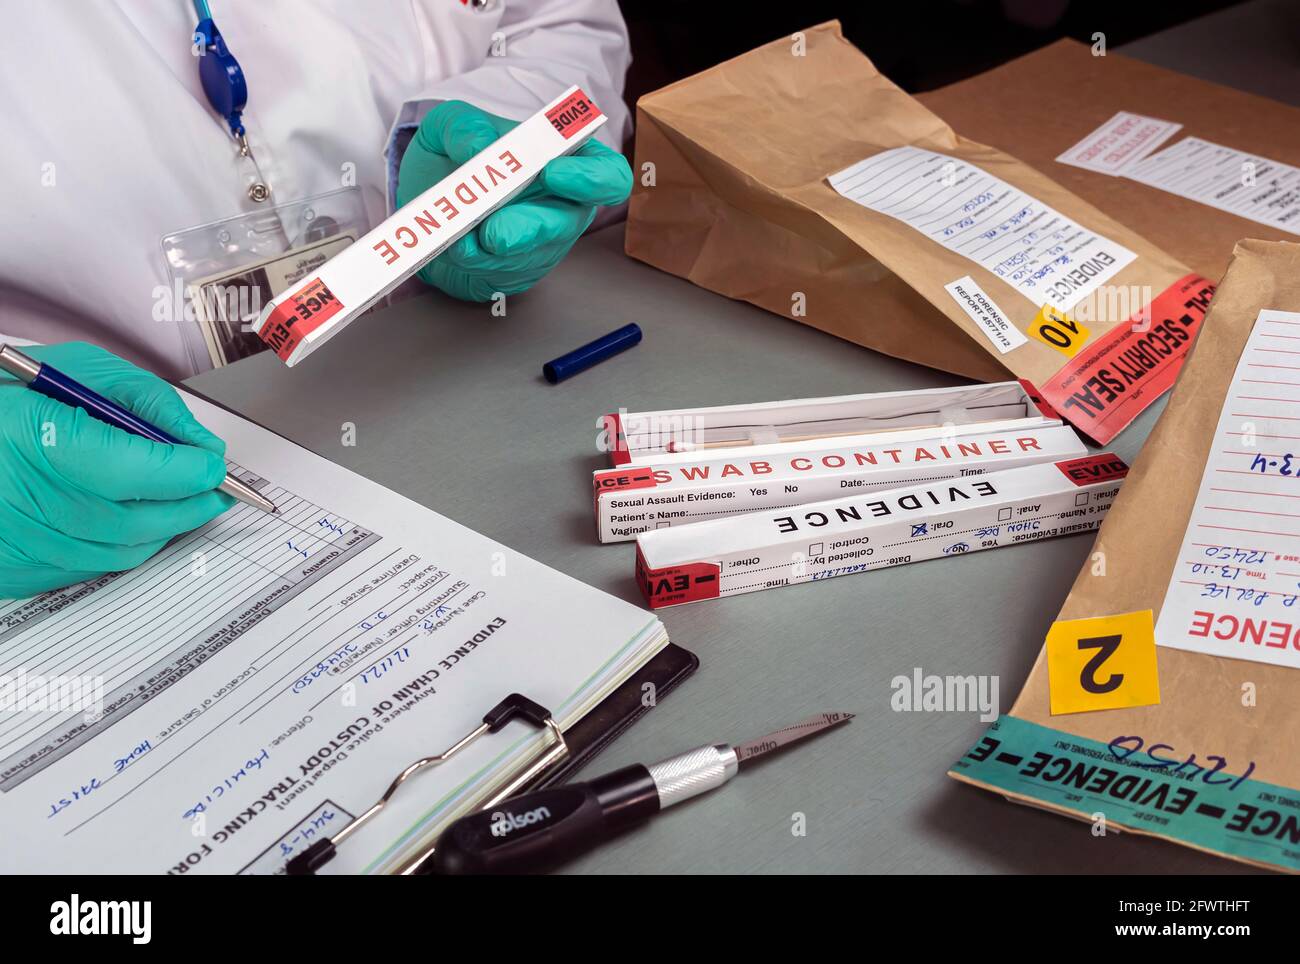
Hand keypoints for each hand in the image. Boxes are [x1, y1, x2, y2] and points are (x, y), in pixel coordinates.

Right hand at [0, 342, 232, 597]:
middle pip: (134, 520)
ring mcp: (15, 543)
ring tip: (183, 503)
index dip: (188, 472)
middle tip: (216, 490)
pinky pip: (87, 568)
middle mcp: (20, 499)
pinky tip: (133, 521)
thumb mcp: (74, 372)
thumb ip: (147, 404)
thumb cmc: (4, 396)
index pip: (136, 470)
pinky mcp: (11, 571)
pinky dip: (122, 546)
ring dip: (163, 529)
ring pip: (118, 551)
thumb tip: (202, 447)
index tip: (214, 466)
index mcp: (34, 438)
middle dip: (189, 506)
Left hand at [396, 99, 631, 301]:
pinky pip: (501, 273)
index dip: (591, 177)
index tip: (553, 172)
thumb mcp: (451, 124)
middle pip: (567, 223)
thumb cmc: (455, 157)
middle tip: (494, 231)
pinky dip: (474, 261)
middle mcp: (563, 206)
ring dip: (491, 251)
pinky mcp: (516, 273)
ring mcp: (542, 244)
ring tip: (461, 240)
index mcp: (567, 161)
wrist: (429, 204)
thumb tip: (478, 145)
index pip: (607, 174)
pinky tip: (456, 247)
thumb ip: (463, 126)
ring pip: (529, 254)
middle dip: (530, 228)